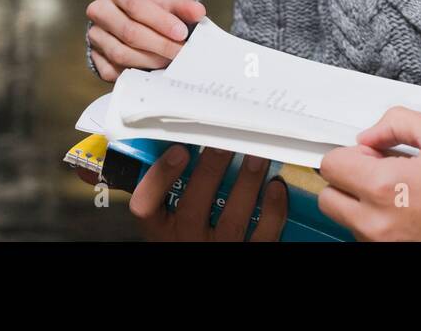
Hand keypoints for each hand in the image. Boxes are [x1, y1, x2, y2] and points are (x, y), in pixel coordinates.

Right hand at [86, 0, 206, 80]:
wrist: (136, 16)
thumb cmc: (153, 5)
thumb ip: (184, 5)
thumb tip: (198, 12)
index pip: (135, 4)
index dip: (160, 21)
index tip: (182, 33)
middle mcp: (100, 9)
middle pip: (129, 31)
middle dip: (159, 45)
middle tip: (181, 53)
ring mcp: (95, 34)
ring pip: (120, 53)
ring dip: (150, 61)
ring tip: (170, 60)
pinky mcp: (94, 55)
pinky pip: (112, 70)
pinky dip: (134, 73)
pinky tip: (153, 69)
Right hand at [130, 145, 287, 241]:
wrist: (215, 277)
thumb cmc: (193, 235)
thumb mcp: (174, 220)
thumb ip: (177, 191)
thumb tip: (190, 144)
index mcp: (163, 232)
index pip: (146, 207)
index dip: (160, 177)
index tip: (179, 150)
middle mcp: (187, 243)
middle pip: (193, 208)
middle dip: (211, 170)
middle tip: (225, 143)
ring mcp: (219, 251)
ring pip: (233, 219)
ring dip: (246, 183)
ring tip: (257, 157)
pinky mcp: (251, 255)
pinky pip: (263, 235)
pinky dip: (273, 210)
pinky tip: (275, 187)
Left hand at [317, 106, 420, 240]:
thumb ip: (395, 122)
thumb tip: (368, 135)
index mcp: (386, 188)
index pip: (330, 166)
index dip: (350, 153)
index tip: (371, 152)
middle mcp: (379, 224)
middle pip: (329, 198)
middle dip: (348, 180)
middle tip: (380, 170)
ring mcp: (387, 246)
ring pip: (349, 220)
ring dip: (364, 203)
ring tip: (405, 191)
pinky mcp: (397, 257)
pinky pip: (370, 237)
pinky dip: (381, 222)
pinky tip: (411, 209)